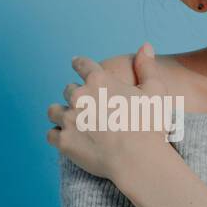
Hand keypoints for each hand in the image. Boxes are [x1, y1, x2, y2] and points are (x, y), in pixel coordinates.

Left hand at [46, 43, 176, 183]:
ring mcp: (69, 120)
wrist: (139, 160)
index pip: (82, 65)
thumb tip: (145, 46)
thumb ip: (146, 67)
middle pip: (68, 90)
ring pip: (54, 111)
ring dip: (61, 114)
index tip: (76, 63)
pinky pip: (51, 135)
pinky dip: (57, 136)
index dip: (79, 64)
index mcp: (99, 80)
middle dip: (75, 96)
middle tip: (84, 106)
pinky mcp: (64, 141)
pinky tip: (65, 139)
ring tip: (69, 121)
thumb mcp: (155, 90)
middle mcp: (79, 97)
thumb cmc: (149, 125)